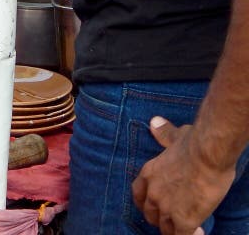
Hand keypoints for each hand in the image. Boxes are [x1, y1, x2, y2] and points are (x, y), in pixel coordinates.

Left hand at [132, 116, 235, 234]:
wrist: (207, 154)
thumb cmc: (193, 143)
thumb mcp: (174, 136)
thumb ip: (164, 133)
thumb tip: (155, 122)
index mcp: (149, 174)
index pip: (138, 194)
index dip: (145, 202)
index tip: (154, 204)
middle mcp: (153, 193)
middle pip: (149, 214)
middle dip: (159, 217)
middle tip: (173, 217)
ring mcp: (166, 208)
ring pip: (164, 228)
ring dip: (173, 229)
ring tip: (187, 227)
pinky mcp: (183, 220)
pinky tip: (199, 232)